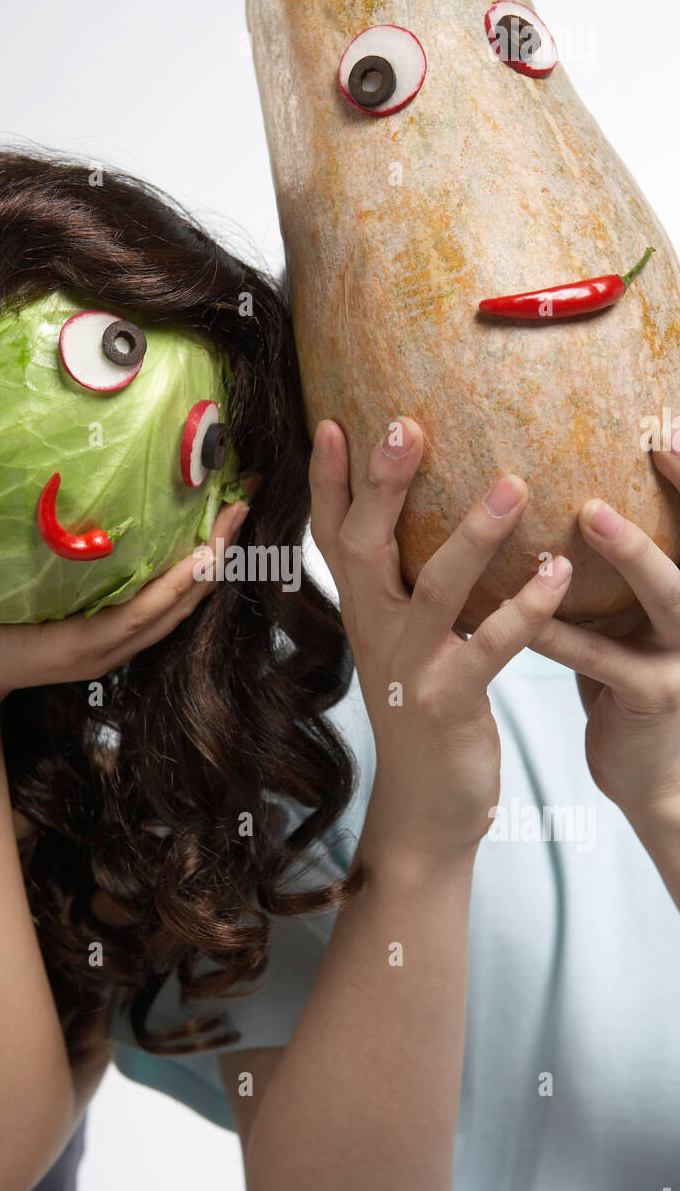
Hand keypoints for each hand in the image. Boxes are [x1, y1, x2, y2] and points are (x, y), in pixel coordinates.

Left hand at [0, 500, 248, 704]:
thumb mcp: (33, 581)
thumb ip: (61, 552)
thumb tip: (73, 489)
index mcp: (114, 622)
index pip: (176, 583)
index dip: (210, 546)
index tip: (232, 499)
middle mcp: (119, 637)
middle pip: (189, 592)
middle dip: (222, 546)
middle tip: (247, 495)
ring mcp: (105, 645)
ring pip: (174, 603)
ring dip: (208, 563)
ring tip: (232, 519)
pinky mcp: (83, 648)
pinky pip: (138, 616)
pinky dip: (171, 590)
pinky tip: (192, 563)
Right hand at [309, 417, 572, 851]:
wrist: (424, 806)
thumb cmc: (423, 709)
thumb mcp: (403, 641)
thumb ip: (405, 583)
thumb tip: (425, 516)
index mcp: (363, 609)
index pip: (333, 534)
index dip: (327, 480)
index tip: (331, 420)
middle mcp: (374, 630)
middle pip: (367, 546)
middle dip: (384, 484)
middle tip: (405, 424)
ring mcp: (407, 666)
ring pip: (436, 588)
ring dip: (473, 534)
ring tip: (513, 484)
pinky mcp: (447, 701)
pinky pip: (489, 647)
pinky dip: (525, 609)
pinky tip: (556, 573)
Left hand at [528, 458, 679, 824]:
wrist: (645, 770)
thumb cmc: (627, 671)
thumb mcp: (632, 611)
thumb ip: (618, 561)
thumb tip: (563, 486)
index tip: (668, 420)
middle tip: (654, 442)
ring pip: (671, 595)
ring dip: (632, 551)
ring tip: (588, 513)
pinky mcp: (654, 697)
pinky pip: (604, 660)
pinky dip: (563, 634)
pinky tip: (526, 613)